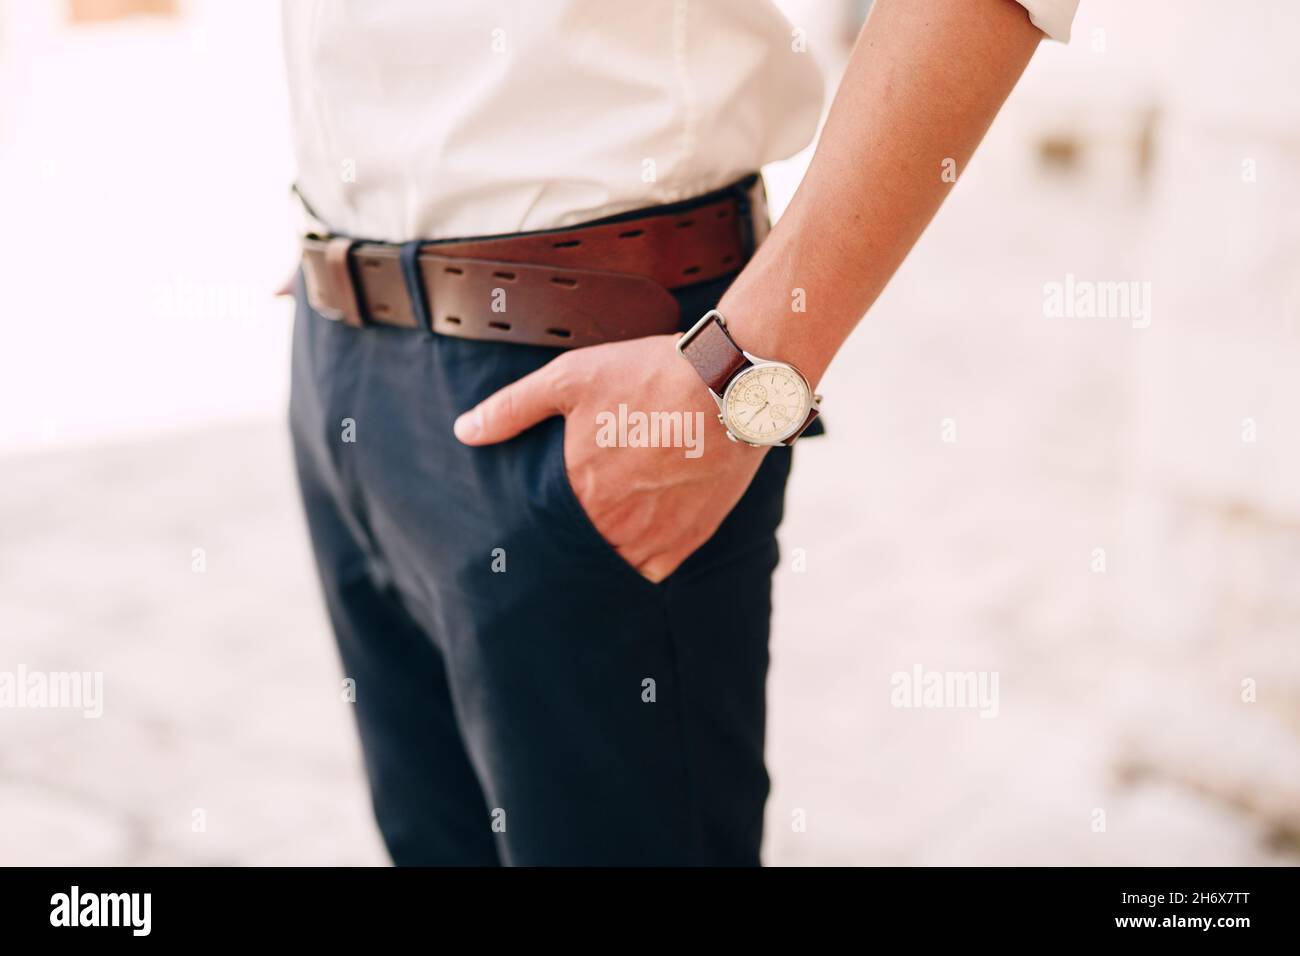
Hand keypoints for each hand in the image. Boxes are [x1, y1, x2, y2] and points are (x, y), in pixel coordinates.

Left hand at [453, 334, 767, 581]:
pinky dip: (644, 558)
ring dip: (607, 552)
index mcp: (579, 489)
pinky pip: (655, 568)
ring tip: (608, 530)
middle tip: (577, 524)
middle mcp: (614, 521)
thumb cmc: (649, 375)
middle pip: (580, 549)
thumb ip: (513, 408)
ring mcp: (655, 534)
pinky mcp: (691, 537)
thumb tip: (464, 430)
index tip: (543, 517)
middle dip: (574, 540)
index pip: (544, 529)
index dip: (541, 526)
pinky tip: (641, 535)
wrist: (729, 385)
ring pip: (616, 563)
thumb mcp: (570, 378)